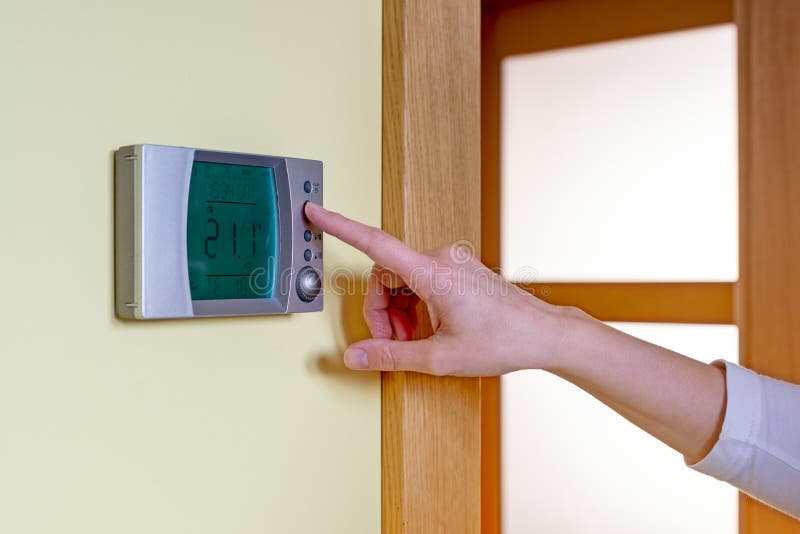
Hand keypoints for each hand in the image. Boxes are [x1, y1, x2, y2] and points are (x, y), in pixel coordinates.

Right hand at [304, 202, 572, 375]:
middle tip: (393, 343)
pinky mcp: (457, 268)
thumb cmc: (504, 340)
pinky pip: (419, 279)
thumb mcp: (441, 358)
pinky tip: (426, 330)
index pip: (375, 244)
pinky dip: (413, 305)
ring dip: (398, 311)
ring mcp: (451, 261)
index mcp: (434, 274)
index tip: (315, 211)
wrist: (543, 334)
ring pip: (401, 279)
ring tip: (413, 341)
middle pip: (384, 275)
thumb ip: (392, 355)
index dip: (340, 226)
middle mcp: (441, 258)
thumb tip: (356, 356)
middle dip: (381, 311)